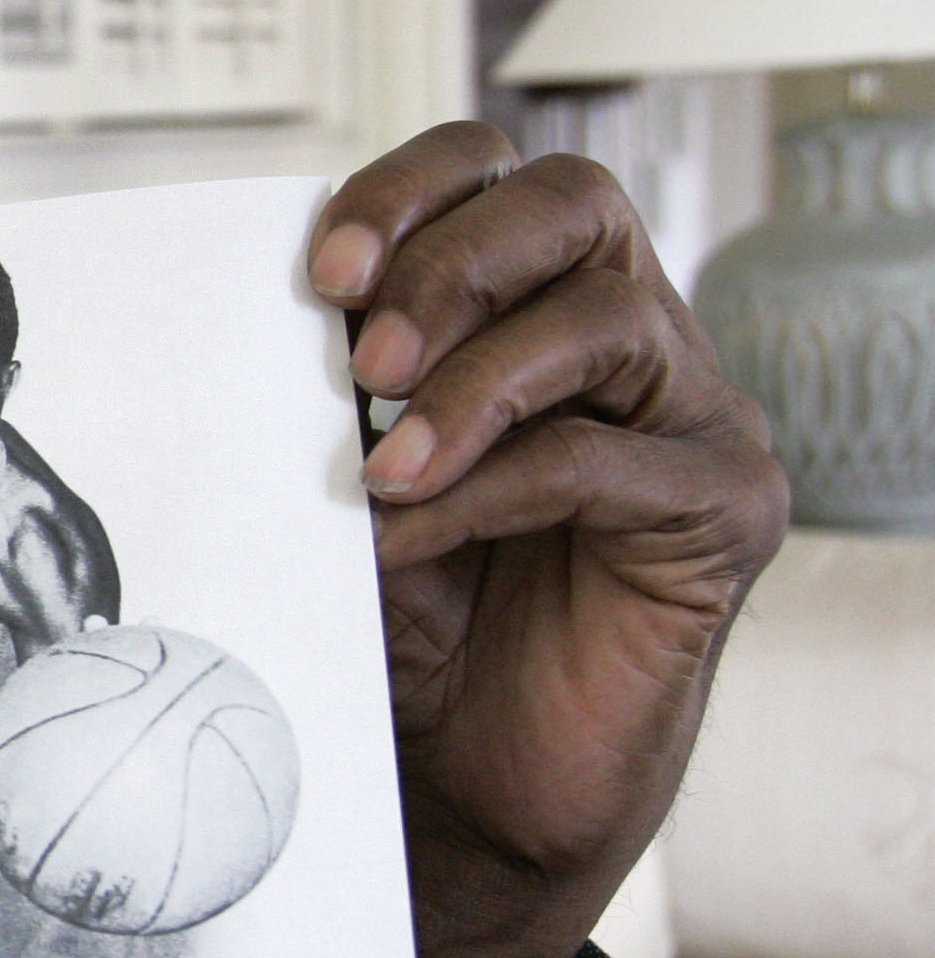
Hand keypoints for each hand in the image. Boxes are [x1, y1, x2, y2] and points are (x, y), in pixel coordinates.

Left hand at [308, 125, 786, 957]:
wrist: (467, 784)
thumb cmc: (411, 621)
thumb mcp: (344, 483)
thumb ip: (325, 392)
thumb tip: (234, 318)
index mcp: (535, 301)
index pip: (496, 173)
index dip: (412, 191)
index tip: (321, 267)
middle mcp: (628, 338)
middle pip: (574, 204)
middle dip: (452, 262)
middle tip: (357, 351)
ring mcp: (688, 417)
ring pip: (602, 321)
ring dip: (471, 382)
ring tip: (378, 464)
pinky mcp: (721, 512)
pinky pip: (610, 463)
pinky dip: (494, 489)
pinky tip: (412, 535)